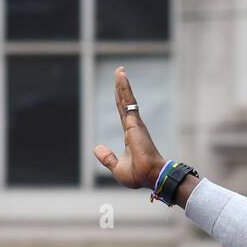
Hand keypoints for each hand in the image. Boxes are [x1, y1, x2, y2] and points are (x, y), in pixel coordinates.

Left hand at [92, 66, 164, 188]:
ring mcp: (134, 123)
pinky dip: (124, 87)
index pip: (123, 114)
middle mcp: (133, 127)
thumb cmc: (138, 175)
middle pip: (124, 103)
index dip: (120, 101)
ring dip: (122, 84)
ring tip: (119, 70)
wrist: (150, 176)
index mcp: (130, 136)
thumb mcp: (117, 167)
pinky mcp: (134, 122)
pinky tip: (121, 76)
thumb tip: (96, 148)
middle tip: (120, 73)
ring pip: (126, 99)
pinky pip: (128, 100)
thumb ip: (107, 158)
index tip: (118, 90)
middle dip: (121, 88)